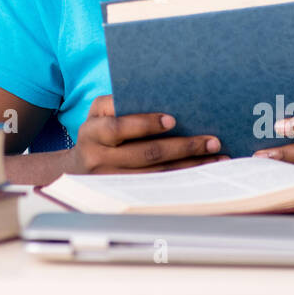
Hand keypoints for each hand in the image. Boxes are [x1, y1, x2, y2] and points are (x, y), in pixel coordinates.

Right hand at [65, 95, 223, 173]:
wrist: (77, 168)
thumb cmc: (98, 130)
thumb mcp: (99, 112)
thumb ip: (120, 103)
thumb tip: (164, 98)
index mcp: (92, 133)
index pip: (118, 127)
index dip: (145, 124)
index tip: (173, 120)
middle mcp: (98, 159)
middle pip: (145, 155)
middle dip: (182, 147)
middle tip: (211, 141)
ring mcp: (111, 182)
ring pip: (157, 175)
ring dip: (190, 166)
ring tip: (216, 157)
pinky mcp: (125, 195)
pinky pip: (159, 188)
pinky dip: (184, 179)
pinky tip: (203, 171)